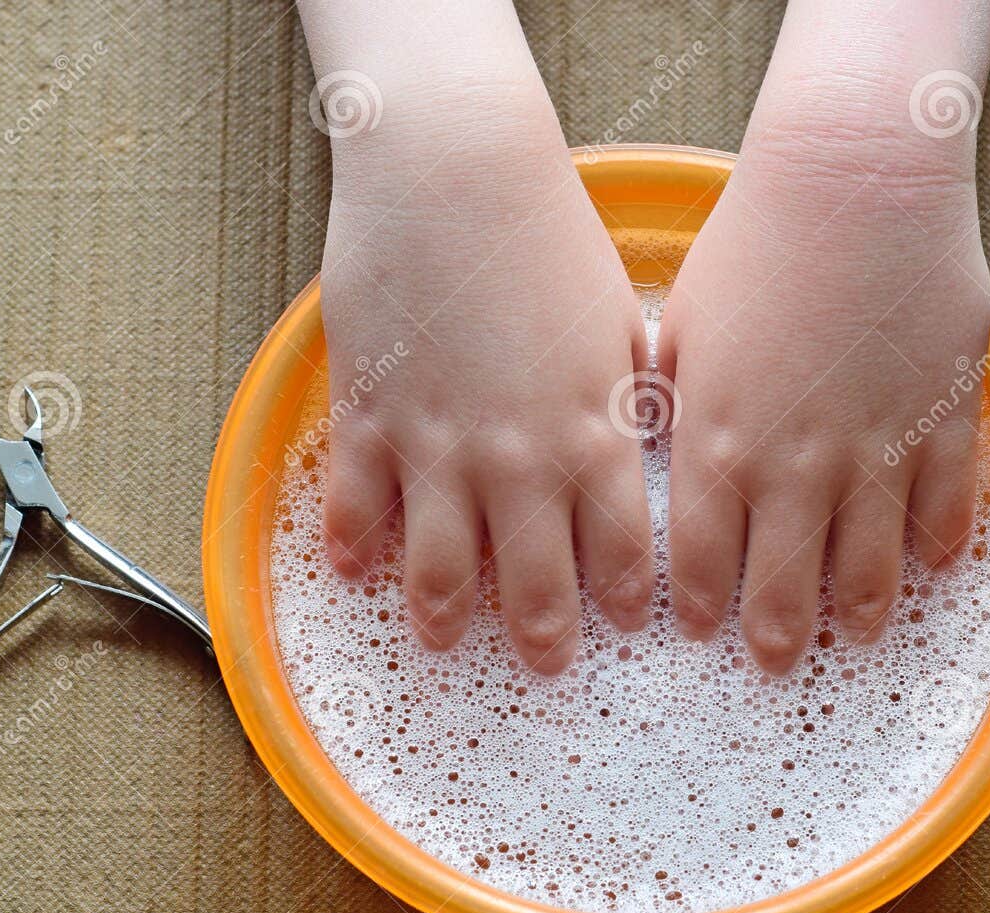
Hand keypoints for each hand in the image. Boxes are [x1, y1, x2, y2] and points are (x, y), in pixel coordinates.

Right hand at [317, 77, 651, 672]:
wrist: (455, 172)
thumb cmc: (550, 235)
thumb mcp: (620, 323)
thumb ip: (628, 402)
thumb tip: (636, 452)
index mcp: (594, 436)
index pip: (621, 554)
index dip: (624, 600)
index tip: (623, 622)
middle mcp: (519, 462)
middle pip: (535, 587)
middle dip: (543, 639)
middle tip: (544, 663)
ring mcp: (437, 447)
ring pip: (437, 571)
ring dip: (441, 617)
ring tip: (441, 640)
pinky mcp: (368, 419)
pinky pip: (355, 510)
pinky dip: (352, 549)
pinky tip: (354, 572)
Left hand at [660, 78, 989, 673]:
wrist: (854, 183)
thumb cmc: (753, 245)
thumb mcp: (676, 330)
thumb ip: (665, 409)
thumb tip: (644, 456)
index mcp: (718, 447)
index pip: (701, 561)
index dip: (699, 606)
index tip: (700, 629)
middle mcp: (795, 469)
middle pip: (784, 588)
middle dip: (774, 638)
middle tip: (773, 663)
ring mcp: (877, 452)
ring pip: (870, 569)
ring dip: (858, 613)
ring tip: (851, 636)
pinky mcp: (945, 422)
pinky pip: (946, 511)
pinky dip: (937, 548)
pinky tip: (928, 568)